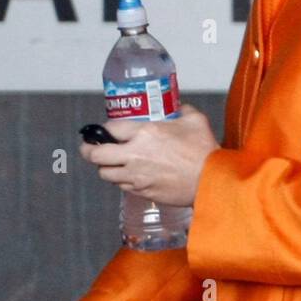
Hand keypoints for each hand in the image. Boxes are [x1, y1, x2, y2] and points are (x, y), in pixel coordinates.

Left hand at [79, 103, 218, 205]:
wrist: (211, 182)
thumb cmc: (204, 151)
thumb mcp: (195, 121)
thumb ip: (183, 111)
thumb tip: (179, 109)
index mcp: (145, 133)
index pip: (109, 129)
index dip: (103, 129)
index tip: (103, 130)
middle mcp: (135, 155)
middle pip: (95, 155)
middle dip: (88, 150)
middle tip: (90, 148)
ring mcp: (137, 176)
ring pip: (105, 174)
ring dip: (105, 167)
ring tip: (111, 163)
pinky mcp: (143, 192)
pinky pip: (122, 186)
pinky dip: (121, 181)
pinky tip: (130, 176)